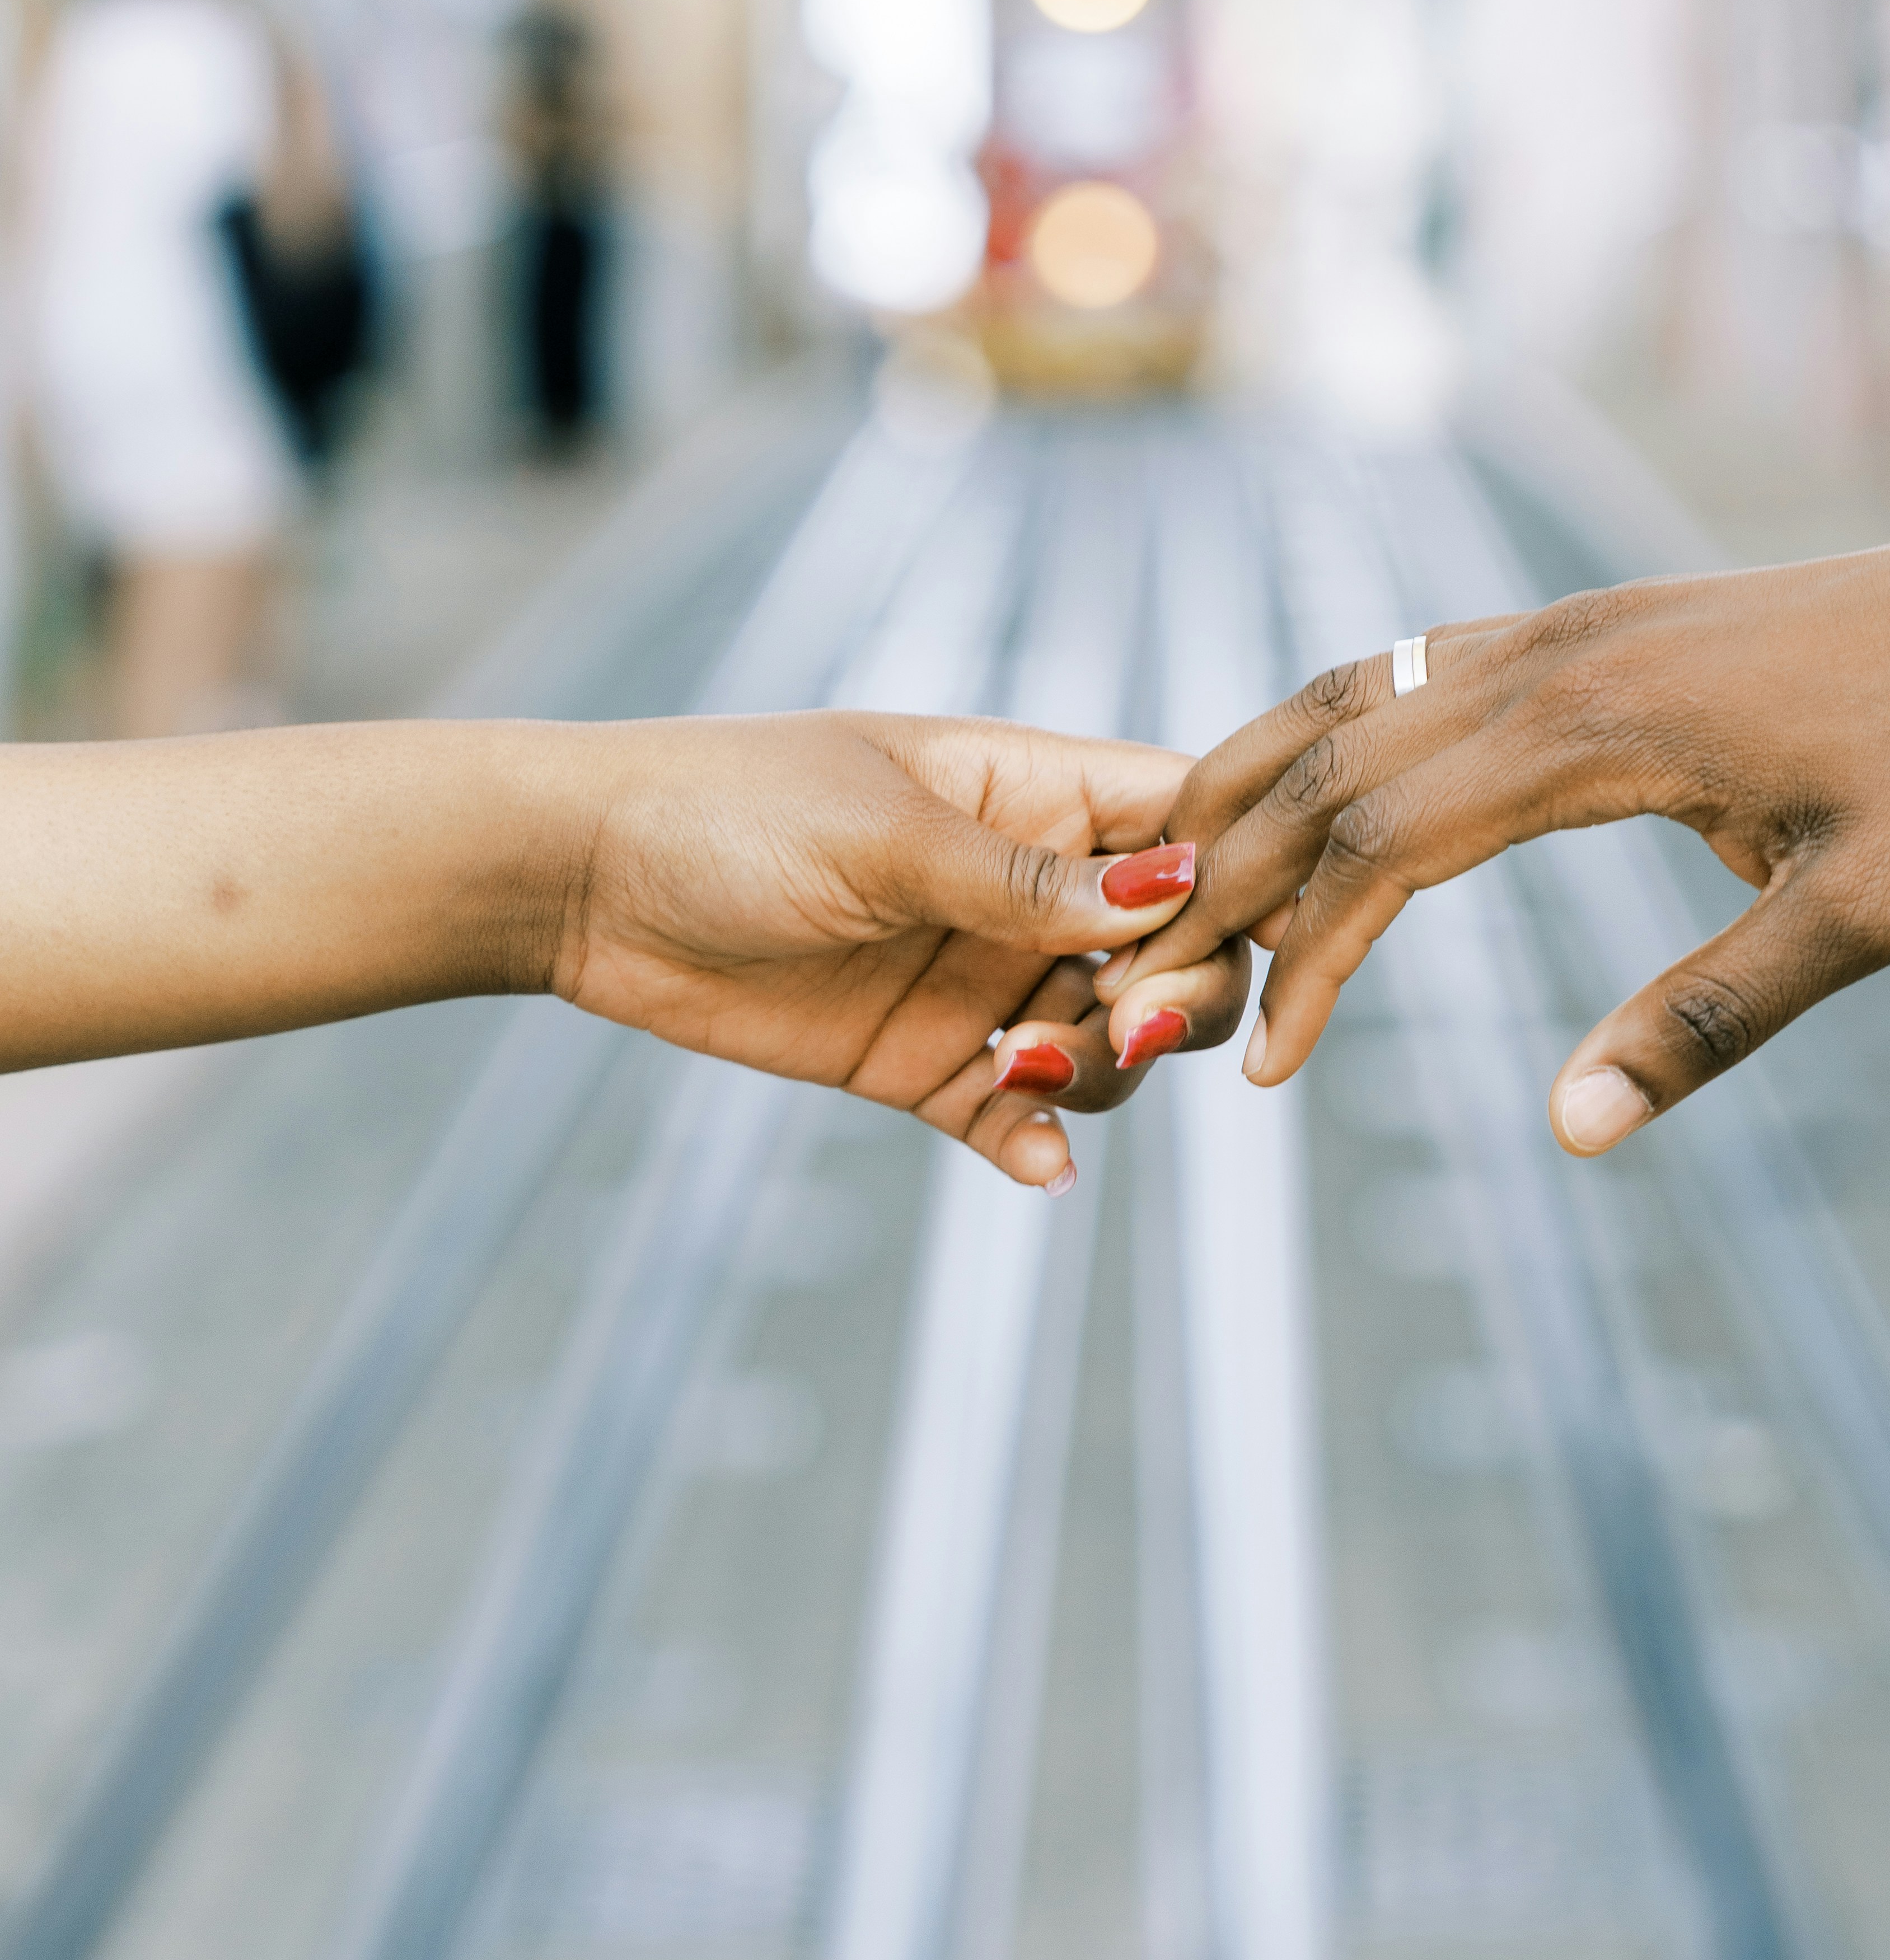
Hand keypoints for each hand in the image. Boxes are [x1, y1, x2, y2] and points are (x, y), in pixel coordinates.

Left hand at [554, 710, 1251, 1188]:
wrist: (585, 881)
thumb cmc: (727, 809)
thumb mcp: (882, 834)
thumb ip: (1023, 880)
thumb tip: (1169, 891)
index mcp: (1033, 794)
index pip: (1185, 825)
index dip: (1234, 877)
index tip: (1229, 931)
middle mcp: (1027, 890)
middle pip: (1174, 949)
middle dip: (1178, 993)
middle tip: (1124, 1024)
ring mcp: (981, 979)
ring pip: (1111, 1043)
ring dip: (1103, 1070)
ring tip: (1025, 1073)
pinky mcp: (925, 1062)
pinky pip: (1018, 1116)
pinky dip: (1040, 1142)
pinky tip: (1039, 1165)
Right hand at [1098, 537, 1889, 1150]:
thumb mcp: (1863, 917)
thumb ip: (1711, 1021)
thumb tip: (1574, 1129)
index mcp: (1601, 732)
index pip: (1387, 851)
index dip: (1304, 962)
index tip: (1261, 1068)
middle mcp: (1553, 658)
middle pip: (1331, 764)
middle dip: (1228, 876)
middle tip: (1147, 980)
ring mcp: (1563, 625)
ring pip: (1350, 693)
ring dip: (1250, 782)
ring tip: (1169, 873)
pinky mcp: (1585, 621)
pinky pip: (1408, 664)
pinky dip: (1323, 728)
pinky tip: (1293, 782)